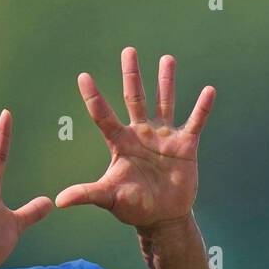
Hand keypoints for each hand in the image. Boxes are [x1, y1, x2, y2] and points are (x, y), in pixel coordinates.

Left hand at [55, 48, 214, 230]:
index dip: (93, 97)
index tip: (83, 76)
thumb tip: (59, 201)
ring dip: (166, 82)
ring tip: (167, 59)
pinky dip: (202, 108)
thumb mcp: (108, 198)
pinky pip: (195, 122)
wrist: (162, 217)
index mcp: (120, 143)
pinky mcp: (185, 145)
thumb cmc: (133, 207)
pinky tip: (209, 91)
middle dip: (132, 75)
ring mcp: (164, 137)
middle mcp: (141, 134)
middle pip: (134, 99)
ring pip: (164, 103)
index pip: (103, 116)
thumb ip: (86, 194)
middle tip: (128, 51)